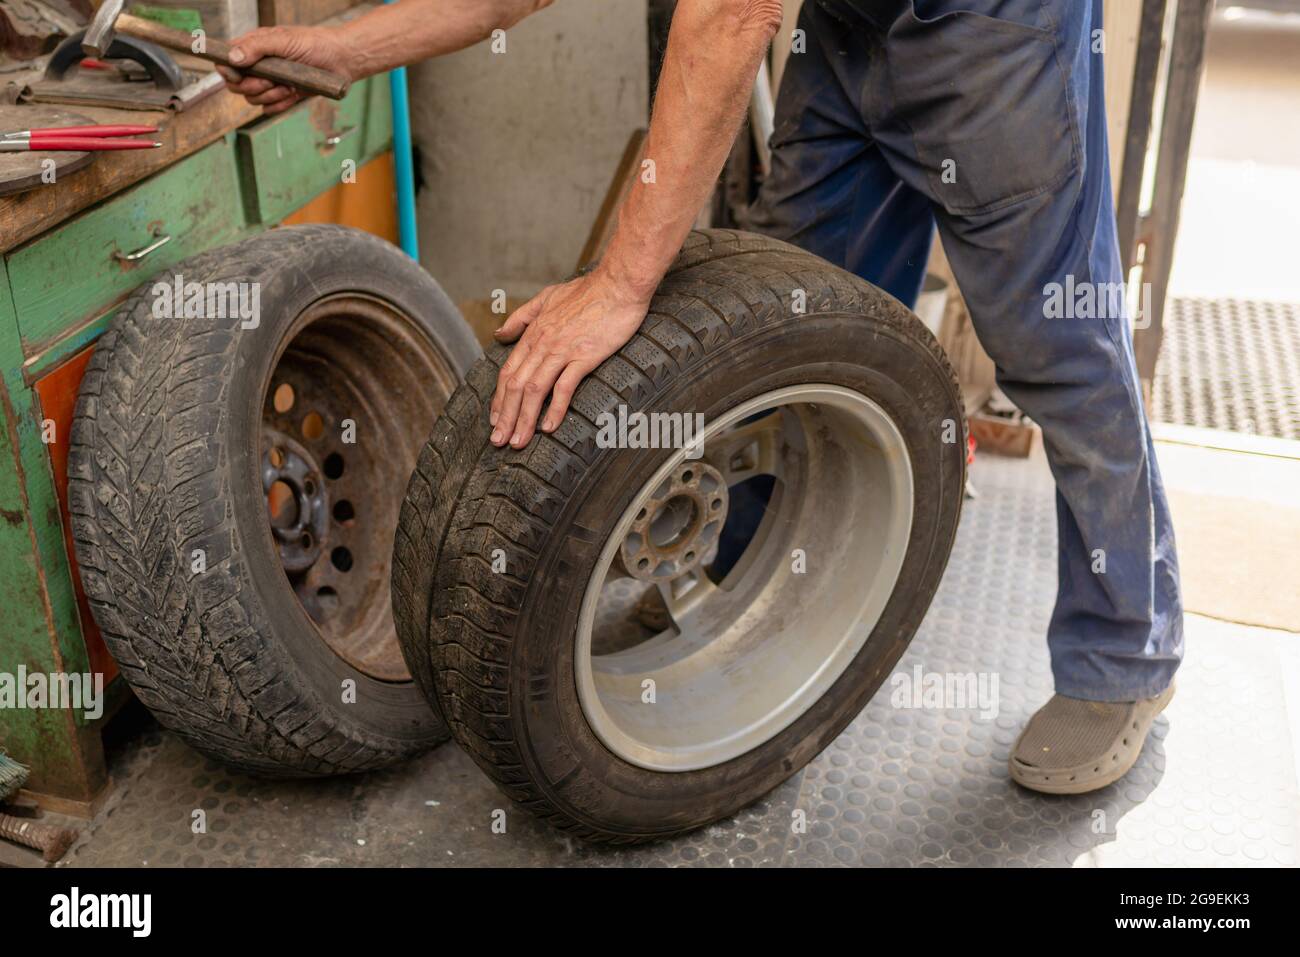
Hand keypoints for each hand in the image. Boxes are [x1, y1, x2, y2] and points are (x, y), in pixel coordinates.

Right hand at [216, 26, 355, 114]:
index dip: (228, 71)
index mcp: (254, 47)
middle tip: (270, 81)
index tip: (240, 75)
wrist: (341, 61)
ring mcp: (270, 81)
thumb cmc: (315, 44)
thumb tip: (233, 58)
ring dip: (270, 96)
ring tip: (288, 86)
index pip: (226, 61)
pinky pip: (269, 109)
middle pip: (236, 85)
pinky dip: (280, 105)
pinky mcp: (283, 95)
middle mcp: (258, 65)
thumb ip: (256, 47)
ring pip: (252, 99)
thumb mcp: (283, 40)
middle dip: (252, 87)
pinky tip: (293, 94)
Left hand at [490, 269, 651, 449]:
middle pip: (516, 386)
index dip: (499, 399)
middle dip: (505, 417)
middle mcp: (543, 344)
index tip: (495, 420)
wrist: (618, 283)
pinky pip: (565, 386)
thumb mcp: (546, 298)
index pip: (508, 371)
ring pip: (535, 390)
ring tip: (518, 442)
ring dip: (524, 419)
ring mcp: (562, 350)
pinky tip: (548, 427)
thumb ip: (522, 317)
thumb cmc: (588, 290)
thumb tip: (500, 334)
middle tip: (499, 441)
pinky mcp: (584, 355)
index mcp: (534, 333)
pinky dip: (555, 408)